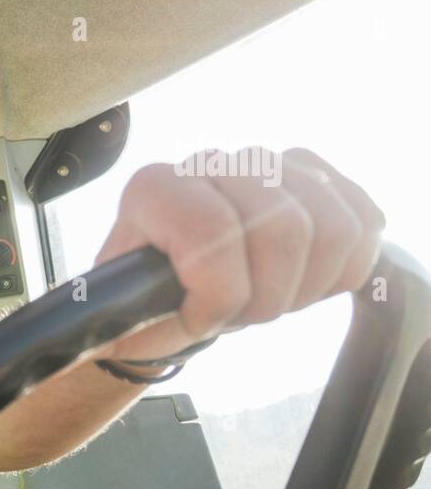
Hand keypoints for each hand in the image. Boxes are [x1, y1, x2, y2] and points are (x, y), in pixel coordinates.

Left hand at [92, 147, 384, 362]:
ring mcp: (267, 163)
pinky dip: (345, 268)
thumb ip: (135, 316)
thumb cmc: (148, 301)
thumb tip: (145, 326)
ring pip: (333, 225)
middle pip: (284, 228)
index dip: (219, 296)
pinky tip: (306, 281)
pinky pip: (362, 221)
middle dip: (267, 298)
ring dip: (307, 286)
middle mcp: (212, 162)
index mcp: (156, 189)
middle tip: (241, 316)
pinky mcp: (314, 177)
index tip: (200, 323)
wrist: (175, 285)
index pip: (213, 232)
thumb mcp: (126, 315)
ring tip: (270, 299)